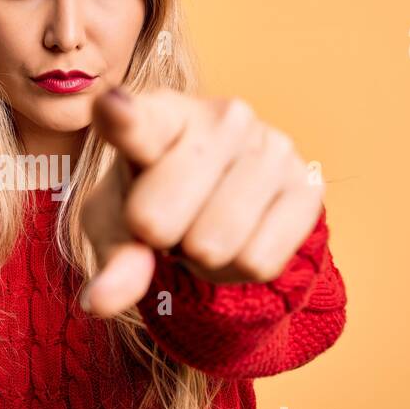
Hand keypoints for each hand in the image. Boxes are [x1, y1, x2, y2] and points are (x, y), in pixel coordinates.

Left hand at [79, 86, 323, 317]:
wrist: (220, 201)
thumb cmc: (153, 200)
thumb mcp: (117, 223)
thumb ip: (112, 255)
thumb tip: (101, 301)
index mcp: (160, 114)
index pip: (138, 121)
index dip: (120, 118)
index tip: (110, 107)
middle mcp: (223, 116)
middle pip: (158, 220)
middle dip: (157, 239)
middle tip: (170, 220)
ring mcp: (272, 145)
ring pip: (214, 246)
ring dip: (201, 258)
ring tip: (204, 226)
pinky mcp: (308, 184)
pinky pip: (258, 262)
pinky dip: (238, 271)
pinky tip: (239, 237)